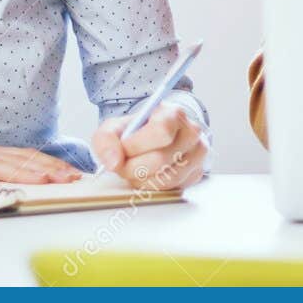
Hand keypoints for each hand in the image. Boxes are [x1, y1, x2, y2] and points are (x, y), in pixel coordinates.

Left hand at [90, 105, 208, 190]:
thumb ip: (106, 140)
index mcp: (173, 114)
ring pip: (166, 178)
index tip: (124, 148)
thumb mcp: (115, 128)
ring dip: (142, 180)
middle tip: (123, 166)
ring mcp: (197, 155)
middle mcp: (191, 133)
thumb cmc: (136, 133)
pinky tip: (147, 176)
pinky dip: (153, 186)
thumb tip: (114, 162)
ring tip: (134, 171)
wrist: (152, 140)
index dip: (137, 145)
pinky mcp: (196, 174)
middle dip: (134, 167)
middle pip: (161, 159)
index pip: (161, 130)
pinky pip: (172, 188)